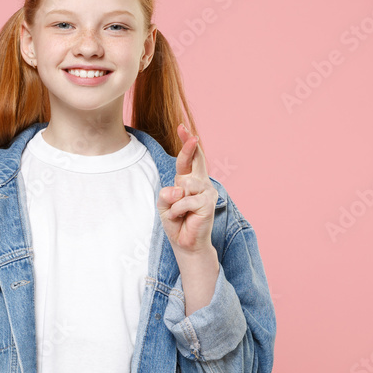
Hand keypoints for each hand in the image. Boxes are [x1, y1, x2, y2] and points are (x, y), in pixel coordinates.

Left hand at [157, 123, 217, 254]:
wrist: (185, 243)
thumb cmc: (176, 222)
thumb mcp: (164, 205)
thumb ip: (166, 194)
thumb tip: (179, 189)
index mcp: (189, 181)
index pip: (188, 160)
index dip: (186, 144)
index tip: (183, 128)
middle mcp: (200, 183)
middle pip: (196, 160)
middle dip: (190, 146)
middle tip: (189, 133)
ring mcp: (206, 192)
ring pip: (184, 186)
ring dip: (174, 202)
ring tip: (178, 213)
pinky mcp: (208, 203)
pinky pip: (185, 201)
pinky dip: (178, 211)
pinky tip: (182, 218)